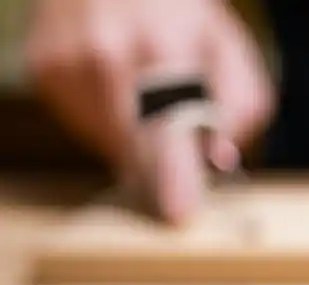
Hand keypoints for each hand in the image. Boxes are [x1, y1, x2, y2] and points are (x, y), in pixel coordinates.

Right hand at [25, 0, 272, 222]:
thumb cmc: (184, 18)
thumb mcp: (229, 51)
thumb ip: (237, 108)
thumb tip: (219, 159)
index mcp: (163, 45)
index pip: (167, 122)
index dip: (173, 173)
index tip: (177, 213)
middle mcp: (106, 52)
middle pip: (129, 141)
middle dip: (156, 174)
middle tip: (175, 198)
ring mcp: (66, 60)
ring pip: (107, 139)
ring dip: (135, 145)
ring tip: (149, 104)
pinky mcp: (43, 68)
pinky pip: (83, 125)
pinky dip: (108, 125)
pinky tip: (120, 94)